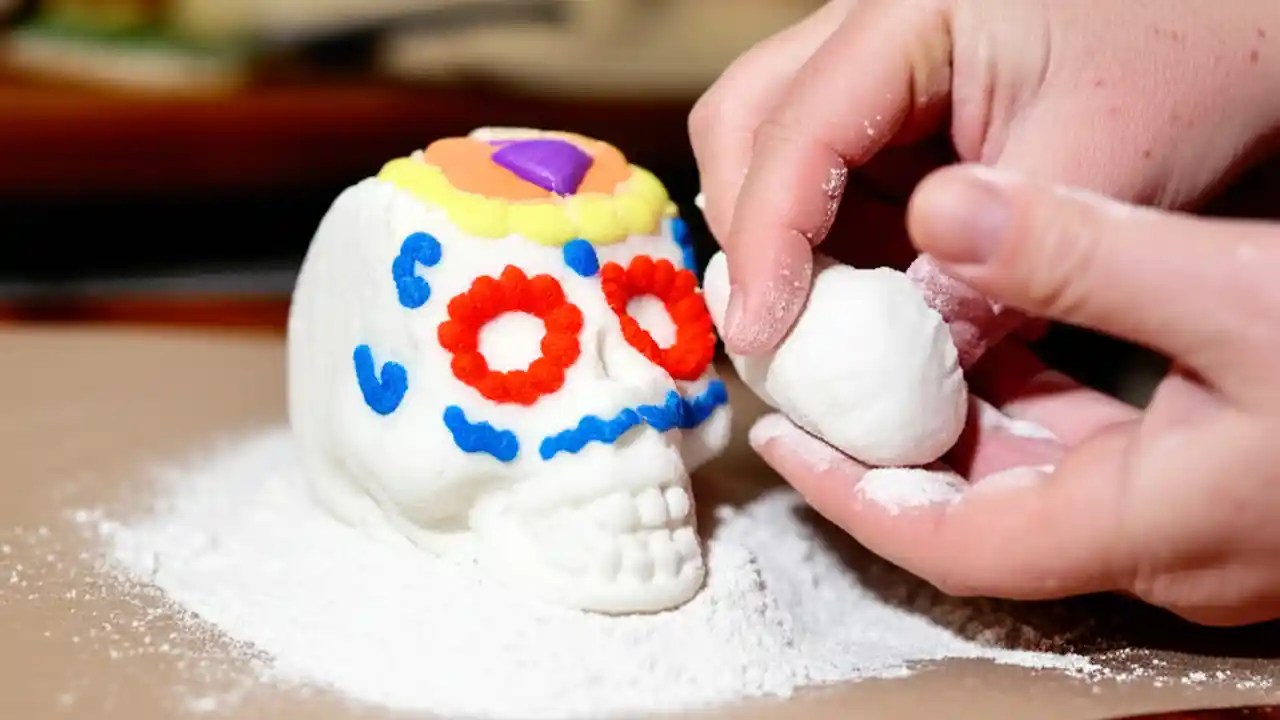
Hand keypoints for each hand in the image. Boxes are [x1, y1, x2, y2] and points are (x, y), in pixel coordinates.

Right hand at [690, 0, 1279, 356]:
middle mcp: (870, 25)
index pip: (794, 132)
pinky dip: (834, 239)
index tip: (764, 339)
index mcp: (908, 13)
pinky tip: (875, 293)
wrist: (1244, 16)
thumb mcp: (1097, 168)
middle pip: (743, 122)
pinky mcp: (900, 101)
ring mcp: (878, 62)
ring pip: (773, 148)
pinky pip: (831, 173)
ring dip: (787, 241)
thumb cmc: (1195, 54)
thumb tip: (901, 376)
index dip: (764, 243)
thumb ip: (990, 275)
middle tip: (773, 329)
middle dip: (748, 231)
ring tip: (830, 325)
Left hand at [750, 163, 1279, 626]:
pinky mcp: (1218, 491)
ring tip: (885, 358)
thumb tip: (942, 211)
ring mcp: (1189, 527)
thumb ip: (1082, 257)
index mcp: (1141, 528)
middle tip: (819, 388)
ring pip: (1038, 484)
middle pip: (978, 515)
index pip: (946, 542)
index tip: (781, 440)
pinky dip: (1039, 410)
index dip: (849, 494)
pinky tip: (1007, 345)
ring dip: (962, 424)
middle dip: (888, 453)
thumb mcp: (1235, 293)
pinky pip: (1096, 461)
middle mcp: (1155, 551)